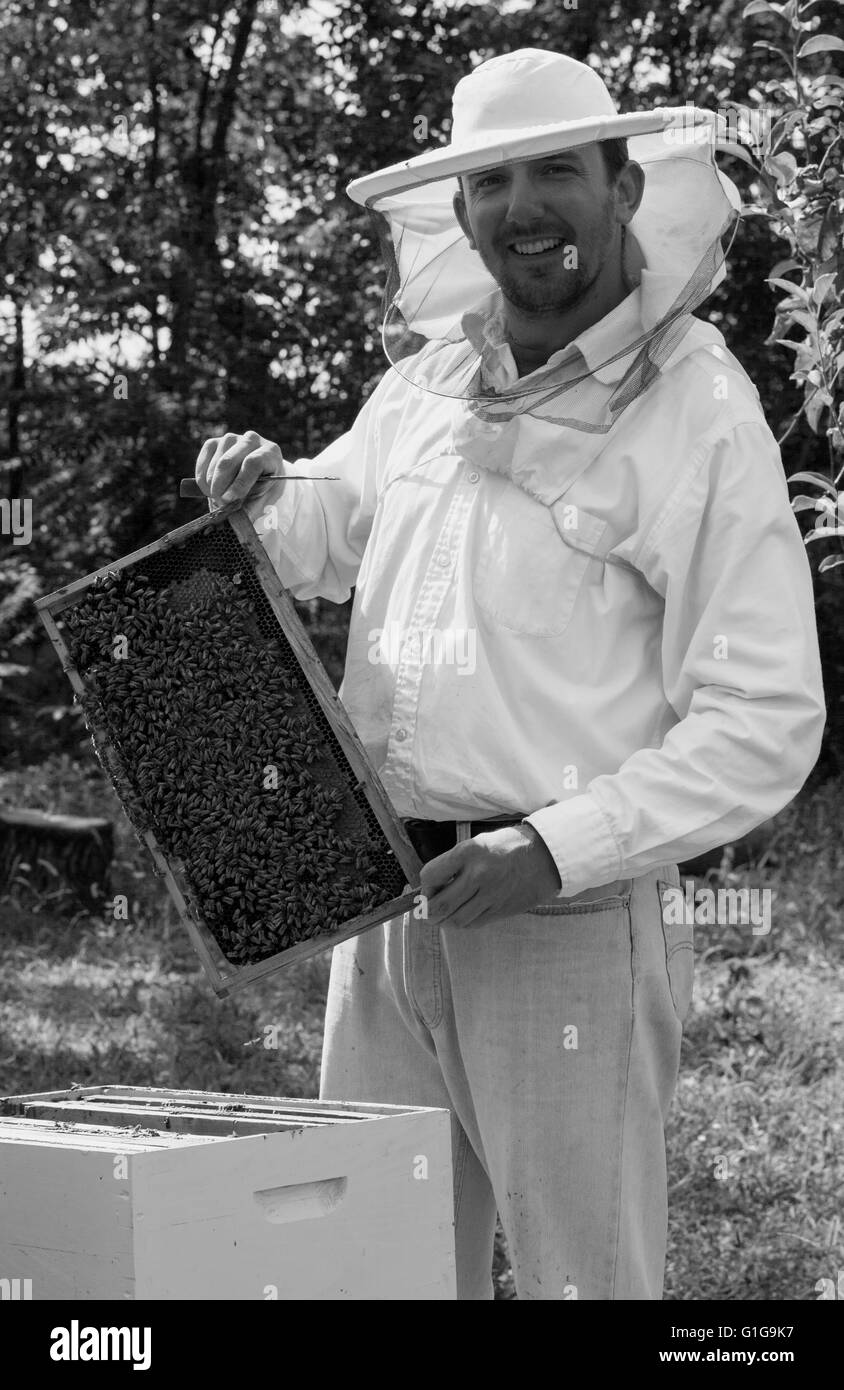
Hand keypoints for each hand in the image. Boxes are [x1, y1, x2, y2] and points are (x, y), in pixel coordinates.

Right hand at [194, 430, 284, 507]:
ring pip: (215, 463)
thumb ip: (250, 508)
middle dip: (220, 486)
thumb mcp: (262, 500)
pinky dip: (202, 479)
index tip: (229, 501)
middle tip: (219, 504)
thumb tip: (233, 521)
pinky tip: (209, 489)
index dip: (239, 483)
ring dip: (212, 485)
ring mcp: (232, 439)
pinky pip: (203, 461)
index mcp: (270, 452)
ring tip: (218, 499)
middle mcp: (252, 439)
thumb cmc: (262, 489)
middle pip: (229, 461)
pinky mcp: (214, 443)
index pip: (252, 463)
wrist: (256, 476)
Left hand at [418, 823, 561, 927]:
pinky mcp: (501, 909)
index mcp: (469, 852)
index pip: (431, 876)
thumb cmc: (508, 846)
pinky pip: (473, 923)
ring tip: (442, 917)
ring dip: (443, 921)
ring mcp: (491, 894)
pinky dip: (462, 923)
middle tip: (427, 912)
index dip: (424, 887)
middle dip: (428, 912)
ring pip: (456, 919)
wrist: (545, 856)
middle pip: (440, 904)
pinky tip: (461, 916)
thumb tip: (432, 885)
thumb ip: (455, 863)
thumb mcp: (478, 843)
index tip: (427, 890)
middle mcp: (478, 874)